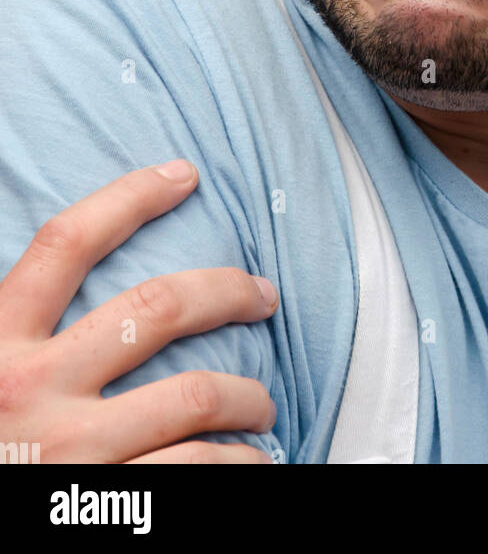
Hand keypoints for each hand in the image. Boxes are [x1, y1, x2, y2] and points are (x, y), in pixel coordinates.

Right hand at [0, 160, 279, 463]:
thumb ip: (18, 329)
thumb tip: (67, 270)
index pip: (66, 244)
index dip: (128, 197)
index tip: (182, 173)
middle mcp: (32, 392)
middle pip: (154, 310)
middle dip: (226, 291)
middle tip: (263, 295)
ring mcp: (72, 457)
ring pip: (193, 398)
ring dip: (247, 396)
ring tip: (262, 405)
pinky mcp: (103, 514)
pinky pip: (196, 477)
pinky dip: (239, 469)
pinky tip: (251, 466)